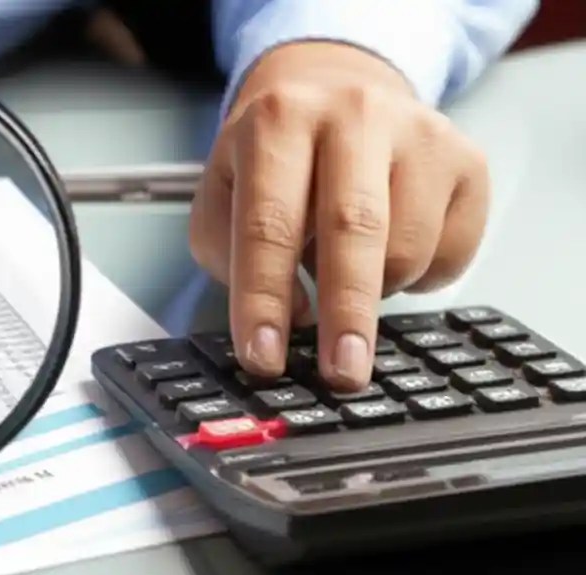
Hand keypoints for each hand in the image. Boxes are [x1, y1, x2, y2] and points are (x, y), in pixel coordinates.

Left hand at [189, 42, 489, 390]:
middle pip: (353, 228)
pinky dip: (420, 276)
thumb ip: (233, 257)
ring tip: (345, 275)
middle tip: (341, 372)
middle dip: (345, 312)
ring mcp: (419, 133)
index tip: (264, 357)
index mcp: (279, 121)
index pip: (269, 224)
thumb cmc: (276, 158)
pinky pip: (452, 250)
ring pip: (406, 246)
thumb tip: (294, 319)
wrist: (338, 86)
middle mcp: (353, 115)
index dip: (264, 299)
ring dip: (375, 290)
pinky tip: (390, 252)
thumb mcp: (224, 193)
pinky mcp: (466, 159)